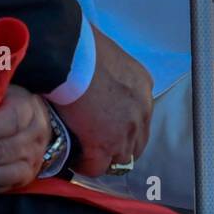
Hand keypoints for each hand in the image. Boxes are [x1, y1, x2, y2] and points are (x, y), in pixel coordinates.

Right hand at [53, 26, 151, 176]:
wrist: (70, 55)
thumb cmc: (81, 46)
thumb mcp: (107, 55)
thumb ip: (108, 71)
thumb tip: (91, 75)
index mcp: (142, 85)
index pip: (139, 117)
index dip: (121, 124)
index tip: (104, 124)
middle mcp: (141, 109)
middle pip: (136, 142)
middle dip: (118, 146)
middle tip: (95, 143)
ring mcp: (126, 130)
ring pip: (120, 159)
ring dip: (103, 157)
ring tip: (82, 152)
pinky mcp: (105, 144)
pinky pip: (96, 167)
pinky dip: (84, 165)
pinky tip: (71, 158)